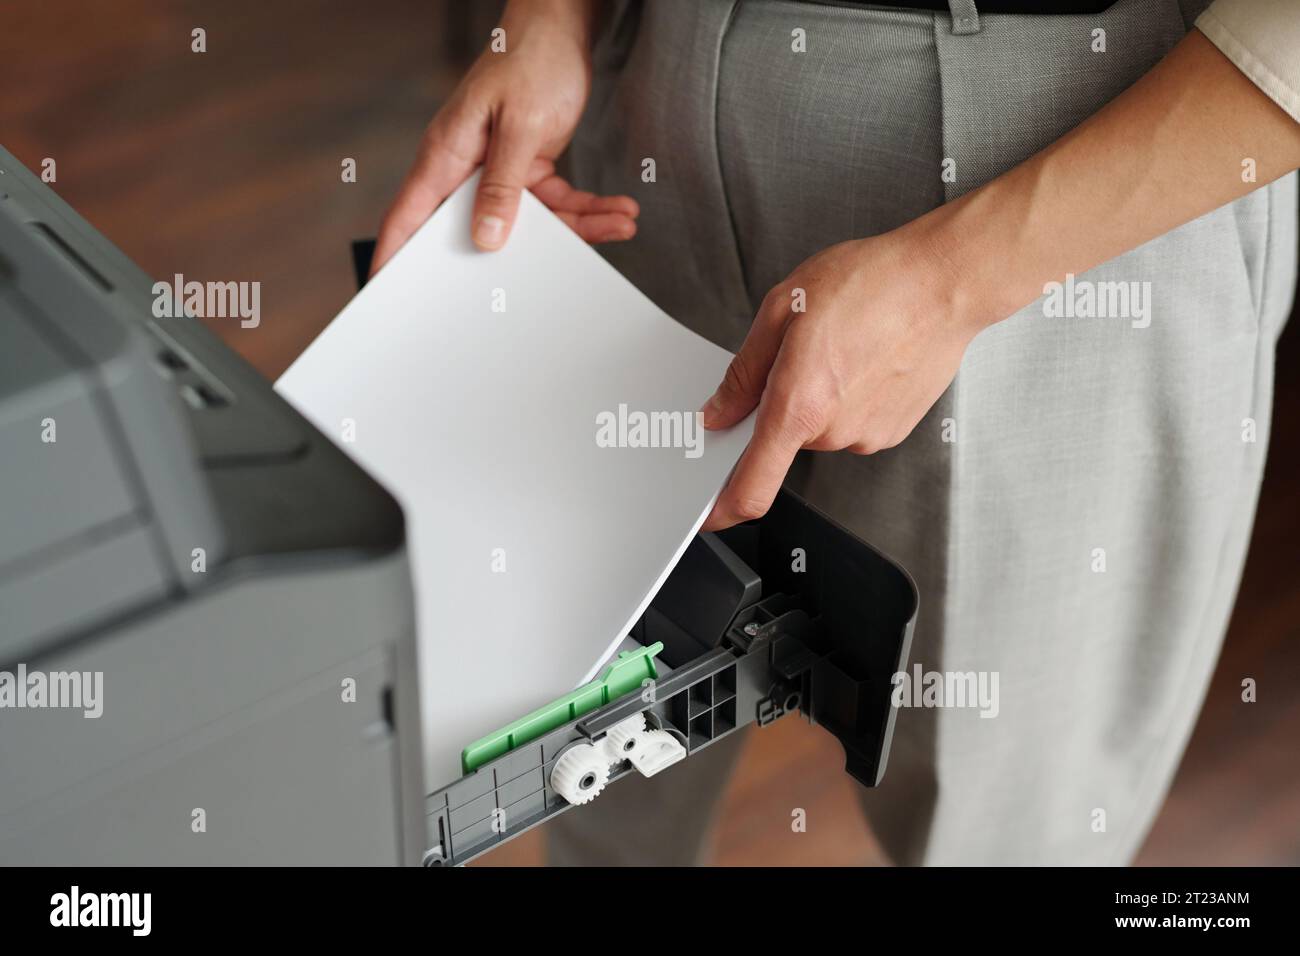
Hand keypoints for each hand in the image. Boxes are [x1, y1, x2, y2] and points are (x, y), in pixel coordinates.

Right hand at [371, 0, 637, 272]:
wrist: (561, 28)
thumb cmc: (528, 60)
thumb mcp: (517, 126)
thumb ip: (503, 185)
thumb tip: (486, 237)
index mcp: (446, 157)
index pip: (409, 216)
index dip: (395, 256)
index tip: (385, 294)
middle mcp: (468, 170)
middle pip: (479, 230)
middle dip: (513, 261)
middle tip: (538, 292)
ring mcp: (501, 172)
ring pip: (535, 221)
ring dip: (582, 225)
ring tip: (620, 224)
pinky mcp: (531, 168)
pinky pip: (559, 202)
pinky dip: (591, 207)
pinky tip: (619, 211)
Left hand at [700, 226, 982, 530]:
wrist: (944, 283)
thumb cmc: (872, 284)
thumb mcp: (782, 309)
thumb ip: (744, 372)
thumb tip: (719, 413)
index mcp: (799, 405)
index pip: (753, 486)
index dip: (724, 508)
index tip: (711, 514)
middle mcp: (834, 431)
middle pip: (784, 440)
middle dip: (779, 407)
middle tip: (798, 356)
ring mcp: (867, 436)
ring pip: (818, 430)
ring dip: (816, 399)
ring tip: (841, 349)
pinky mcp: (892, 432)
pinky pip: (849, 424)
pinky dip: (847, 399)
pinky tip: (863, 360)